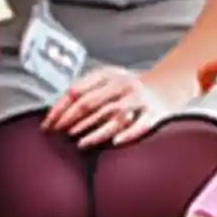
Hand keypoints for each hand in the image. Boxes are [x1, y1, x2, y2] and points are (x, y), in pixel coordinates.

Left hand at [42, 67, 168, 147]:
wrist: (166, 84)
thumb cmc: (129, 86)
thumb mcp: (107, 80)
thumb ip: (86, 90)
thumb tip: (58, 111)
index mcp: (107, 75)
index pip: (77, 90)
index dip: (61, 108)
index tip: (49, 123)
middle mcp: (122, 86)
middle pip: (91, 102)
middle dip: (72, 119)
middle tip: (59, 132)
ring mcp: (138, 99)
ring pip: (112, 115)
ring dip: (94, 129)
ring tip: (79, 141)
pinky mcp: (153, 114)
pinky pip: (139, 125)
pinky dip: (127, 133)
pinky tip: (115, 141)